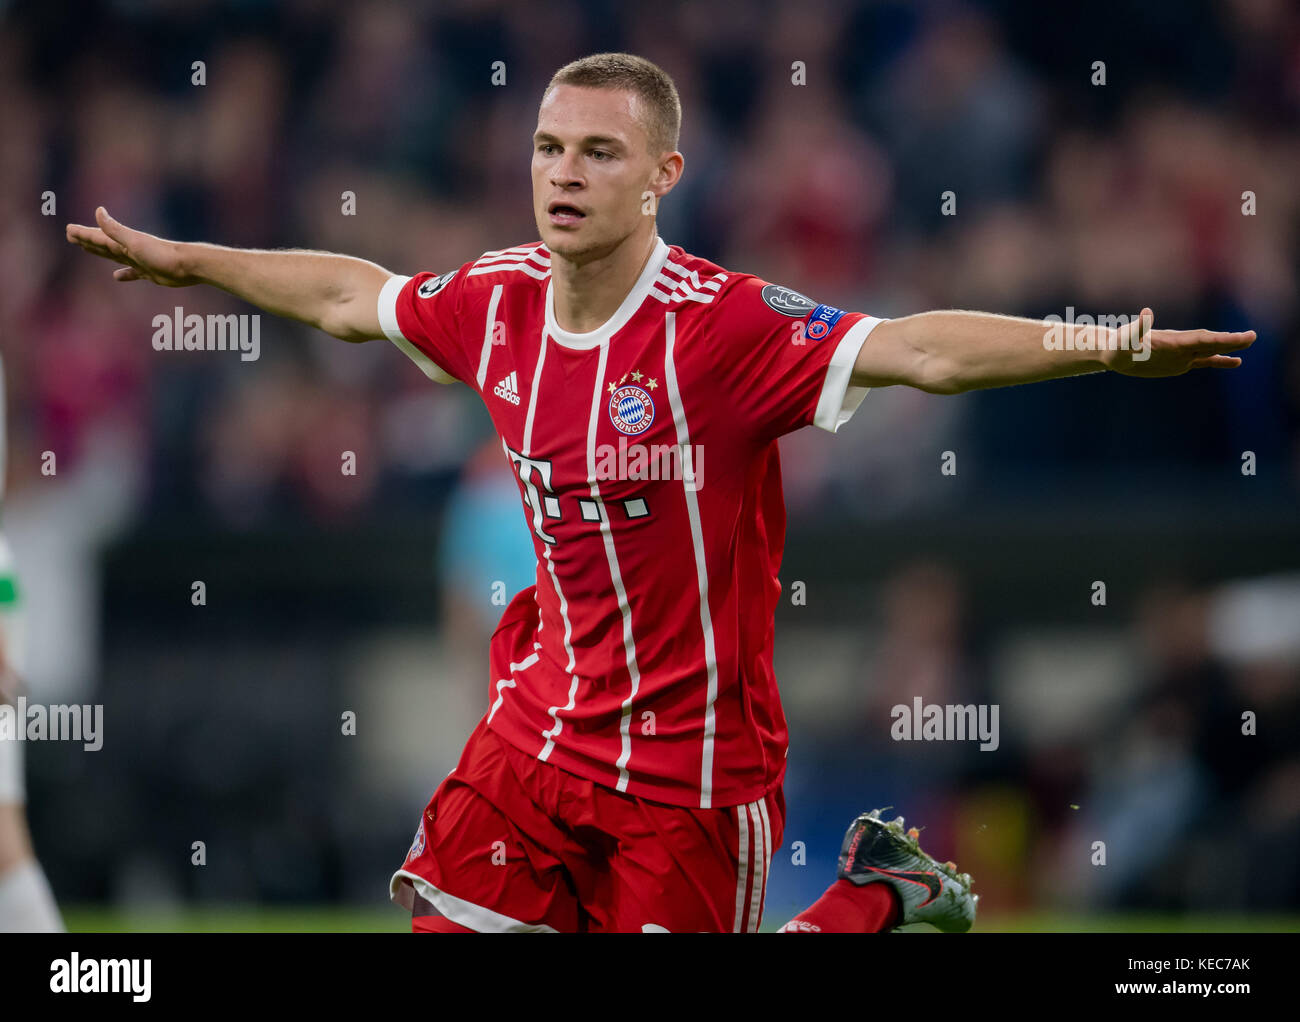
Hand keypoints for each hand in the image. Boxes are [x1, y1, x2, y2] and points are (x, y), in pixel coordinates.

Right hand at [65, 206, 195, 286]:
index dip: (83, 234)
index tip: (69, 230)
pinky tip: (117, 277)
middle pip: (103, 244)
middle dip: (87, 240)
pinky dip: (124, 274)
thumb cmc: (161, 253)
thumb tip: (98, 211)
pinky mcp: (149, 272)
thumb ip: (115, 229)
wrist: (187, 265)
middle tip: (72, 236)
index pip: (98, 237)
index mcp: (123, 242)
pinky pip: (132, 273)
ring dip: (101, 252)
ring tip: (89, 249)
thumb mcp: (134, 241)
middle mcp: (129, 249)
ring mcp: (138, 260)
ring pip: (114, 256)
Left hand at [1108, 308, 1255, 376]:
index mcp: (1173, 340)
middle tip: (1252, 337)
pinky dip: (1218, 360)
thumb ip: (1139, 327)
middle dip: (1230, 341)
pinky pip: (1202, 362)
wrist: (1113, 352)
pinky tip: (1234, 361)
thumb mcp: (1127, 338)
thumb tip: (1147, 312)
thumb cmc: (1118, 345)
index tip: (1240, 337)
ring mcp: (1181, 354)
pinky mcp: (1178, 363)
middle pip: (1210, 342)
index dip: (1221, 339)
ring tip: (1248, 344)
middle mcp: (1180, 345)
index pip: (1201, 339)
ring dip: (1229, 348)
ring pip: (1209, 351)